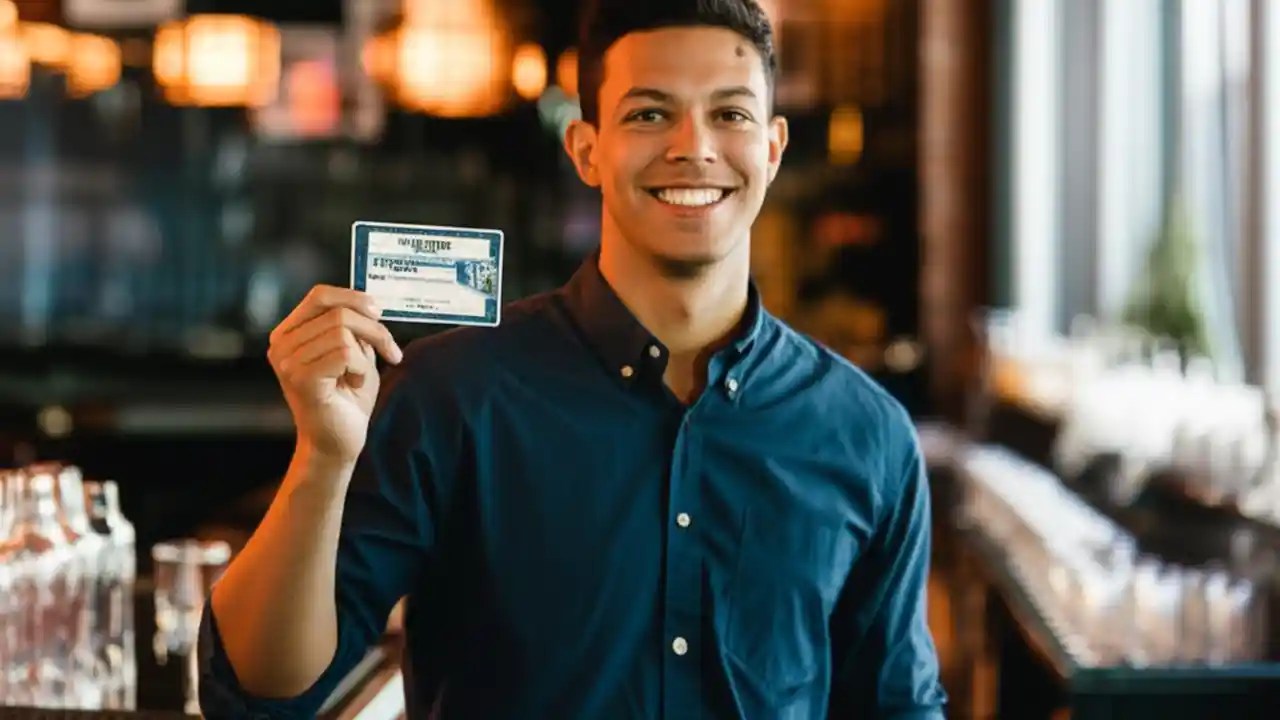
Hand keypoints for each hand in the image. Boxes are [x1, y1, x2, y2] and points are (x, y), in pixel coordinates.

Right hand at [267, 285, 402, 463]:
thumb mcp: (354, 353)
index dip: (354, 297)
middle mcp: (282, 345)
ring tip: (359, 376)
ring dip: (366, 355)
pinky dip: (361, 368)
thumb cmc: (346, 399)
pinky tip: (353, 384)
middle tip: (391, 352)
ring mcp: (288, 362)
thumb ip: (354, 327)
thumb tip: (370, 302)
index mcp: (289, 333)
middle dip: (374, 330)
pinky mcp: (301, 378)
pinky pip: (345, 354)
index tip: (379, 313)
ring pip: (343, 331)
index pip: (320, 295)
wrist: (338, 444)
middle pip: (338, 313)